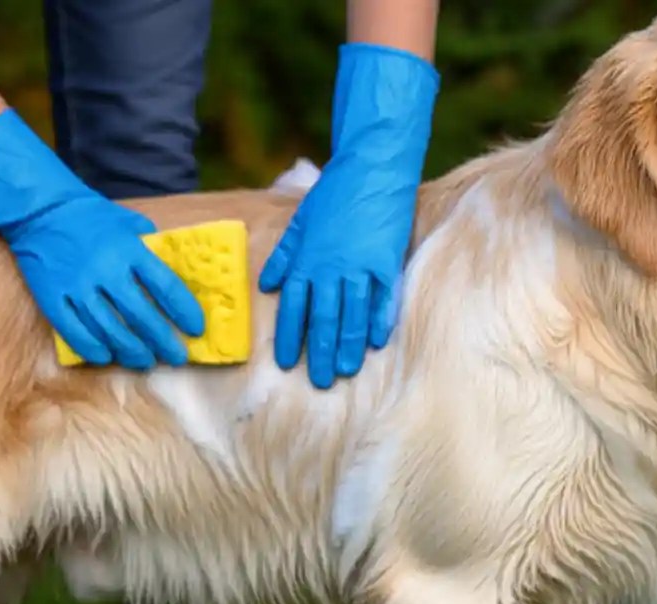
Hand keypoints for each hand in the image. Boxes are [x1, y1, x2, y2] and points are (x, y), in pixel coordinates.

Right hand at [0, 109, 203, 368]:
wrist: (41, 210)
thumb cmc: (91, 215)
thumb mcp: (129, 222)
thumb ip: (151, 248)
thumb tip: (173, 274)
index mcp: (129, 250)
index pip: (166, 287)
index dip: (184, 312)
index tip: (196, 329)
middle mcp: (105, 270)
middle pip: (141, 316)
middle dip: (163, 341)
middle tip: (176, 356)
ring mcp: (77, 287)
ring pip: (109, 329)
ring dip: (131, 350)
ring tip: (146, 361)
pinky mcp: (52, 298)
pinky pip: (74, 332)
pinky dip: (93, 348)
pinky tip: (107, 356)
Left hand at [259, 44, 438, 389]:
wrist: (372, 168)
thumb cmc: (334, 193)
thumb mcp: (300, 220)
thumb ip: (285, 254)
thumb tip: (268, 284)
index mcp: (307, 259)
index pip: (294, 307)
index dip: (290, 337)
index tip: (287, 363)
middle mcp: (331, 268)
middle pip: (323, 318)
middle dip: (319, 352)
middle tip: (319, 381)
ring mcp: (361, 266)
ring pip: (352, 315)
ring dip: (347, 345)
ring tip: (345, 371)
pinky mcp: (388, 261)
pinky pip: (383, 298)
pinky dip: (380, 321)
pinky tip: (377, 343)